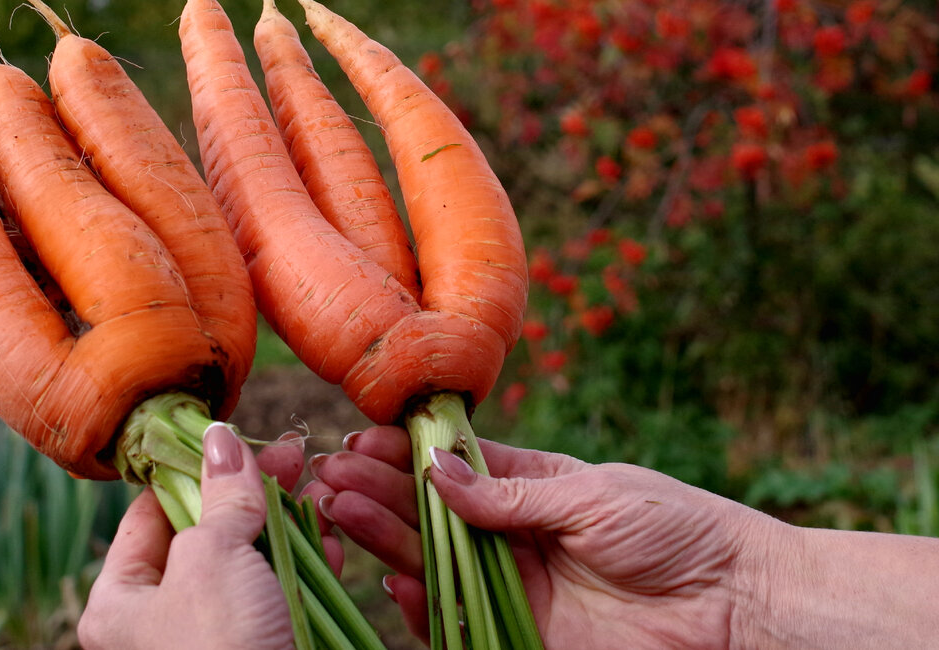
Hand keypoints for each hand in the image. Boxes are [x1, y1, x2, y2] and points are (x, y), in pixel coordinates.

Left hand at [79, 424, 304, 649]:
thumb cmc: (221, 646)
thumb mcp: (213, 556)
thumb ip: (221, 493)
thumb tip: (220, 437)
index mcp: (120, 601)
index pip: (150, 512)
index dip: (193, 470)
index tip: (233, 438)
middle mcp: (160, 620)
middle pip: (207, 531)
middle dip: (252, 492)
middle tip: (290, 457)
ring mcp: (212, 635)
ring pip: (249, 560)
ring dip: (287, 521)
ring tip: (317, 490)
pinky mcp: (259, 645)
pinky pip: (279, 592)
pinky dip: (305, 561)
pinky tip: (329, 536)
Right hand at [305, 426, 776, 649]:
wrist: (737, 605)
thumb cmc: (674, 528)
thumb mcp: (589, 494)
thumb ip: (510, 492)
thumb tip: (436, 469)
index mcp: (534, 485)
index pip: (456, 467)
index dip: (407, 454)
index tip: (360, 439)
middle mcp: (516, 534)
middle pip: (433, 513)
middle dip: (381, 492)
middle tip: (331, 474)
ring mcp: (518, 586)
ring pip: (437, 562)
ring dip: (386, 538)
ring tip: (339, 507)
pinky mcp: (528, 638)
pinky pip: (463, 622)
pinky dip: (425, 606)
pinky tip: (390, 580)